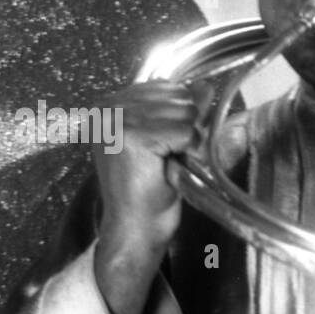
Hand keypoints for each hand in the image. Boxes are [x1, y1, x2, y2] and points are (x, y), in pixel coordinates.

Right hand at [90, 79, 213, 313]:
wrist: (135, 227)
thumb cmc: (149, 189)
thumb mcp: (167, 140)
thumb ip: (181, 111)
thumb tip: (205, 86)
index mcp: (110, 103)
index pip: (168, 87)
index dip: (179, 117)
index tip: (163, 147)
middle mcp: (109, 106)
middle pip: (179, 97)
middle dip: (184, 130)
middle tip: (164, 159)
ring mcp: (119, 120)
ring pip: (185, 113)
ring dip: (186, 143)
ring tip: (164, 165)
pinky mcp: (133, 136)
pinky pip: (185, 131)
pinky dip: (186, 152)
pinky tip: (166, 170)